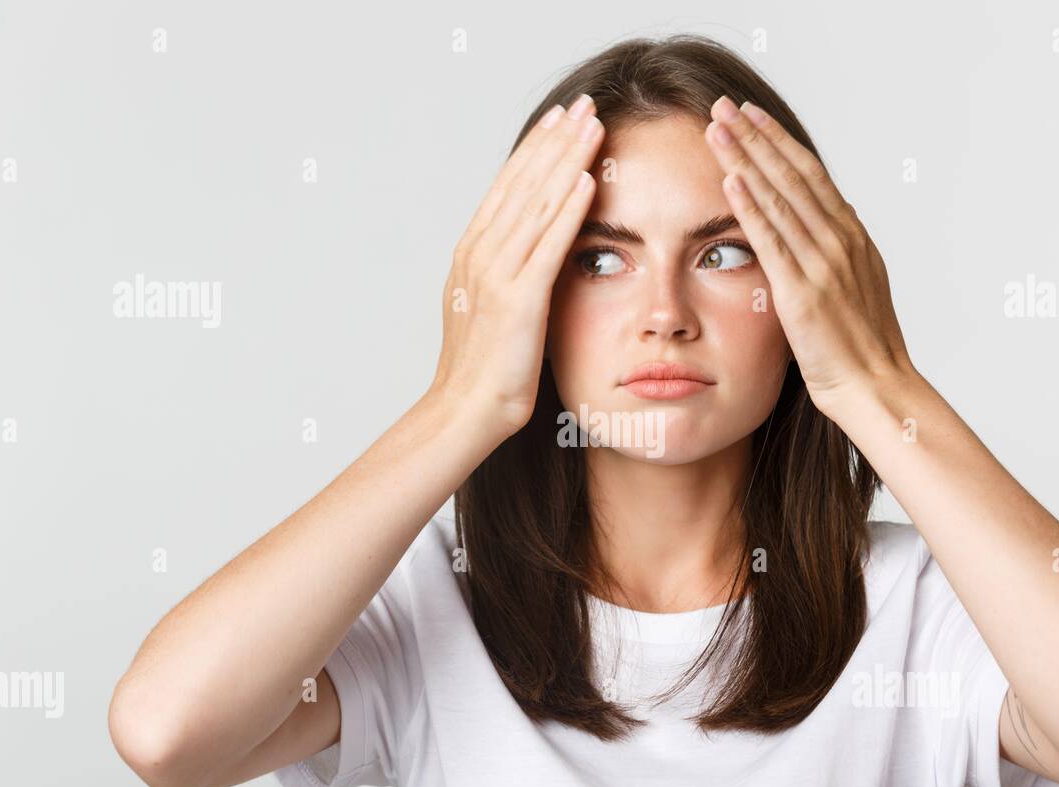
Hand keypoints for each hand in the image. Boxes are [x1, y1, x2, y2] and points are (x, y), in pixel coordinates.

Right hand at [430, 94, 603, 437]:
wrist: (464, 411)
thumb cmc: (482, 370)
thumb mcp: (490, 308)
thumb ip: (508, 273)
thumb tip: (530, 252)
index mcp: (473, 252)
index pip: (508, 186)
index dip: (536, 149)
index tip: (561, 119)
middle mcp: (480, 254)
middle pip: (523, 182)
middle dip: (555, 140)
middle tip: (585, 104)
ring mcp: (497, 274)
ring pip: (536, 203)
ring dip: (567, 160)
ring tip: (594, 126)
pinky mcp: (518, 300)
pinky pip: (548, 245)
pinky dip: (567, 210)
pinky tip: (587, 180)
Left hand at [702, 95, 915, 414]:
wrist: (877, 388)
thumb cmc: (864, 350)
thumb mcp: (859, 290)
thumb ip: (840, 257)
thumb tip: (830, 227)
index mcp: (853, 238)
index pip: (812, 176)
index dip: (779, 142)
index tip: (753, 116)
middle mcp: (840, 241)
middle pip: (792, 174)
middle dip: (755, 136)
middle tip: (723, 105)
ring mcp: (823, 264)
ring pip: (780, 198)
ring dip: (745, 158)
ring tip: (716, 128)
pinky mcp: (803, 292)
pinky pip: (773, 240)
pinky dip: (751, 206)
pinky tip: (730, 179)